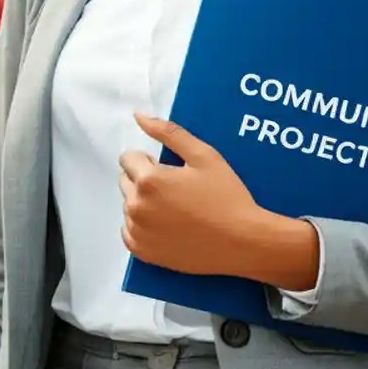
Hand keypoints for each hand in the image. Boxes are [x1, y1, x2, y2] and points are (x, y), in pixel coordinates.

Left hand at [119, 113, 319, 289]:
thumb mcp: (203, 156)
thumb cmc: (225, 196)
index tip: (173, 172)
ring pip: (129, 206)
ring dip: (144, 203)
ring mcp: (137, 232)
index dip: (151, 161)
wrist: (242, 242)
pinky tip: (169, 227)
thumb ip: (168, 132)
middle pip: (126, 182)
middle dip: (145, 181)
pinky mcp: (142, 252)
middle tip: (177, 190)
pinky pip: (130, 231)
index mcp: (148, 180)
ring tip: (176, 210)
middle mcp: (136, 207)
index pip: (129, 159)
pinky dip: (143, 227)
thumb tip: (138, 115)